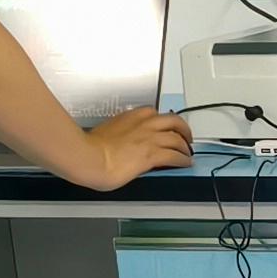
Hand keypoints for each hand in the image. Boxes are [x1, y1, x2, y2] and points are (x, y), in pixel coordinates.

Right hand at [71, 107, 194, 191]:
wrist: (89, 158)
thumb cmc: (89, 149)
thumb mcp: (104, 133)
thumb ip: (117, 134)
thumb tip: (119, 143)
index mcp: (130, 117)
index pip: (153, 114)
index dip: (163, 121)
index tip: (165, 126)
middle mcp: (143, 124)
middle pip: (173, 121)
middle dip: (183, 129)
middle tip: (186, 137)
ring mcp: (150, 138)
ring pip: (178, 138)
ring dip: (185, 147)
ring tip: (187, 153)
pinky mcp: (153, 154)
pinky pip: (175, 156)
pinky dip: (183, 159)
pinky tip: (185, 163)